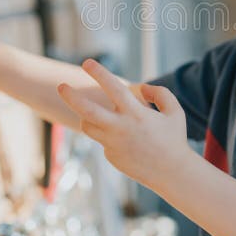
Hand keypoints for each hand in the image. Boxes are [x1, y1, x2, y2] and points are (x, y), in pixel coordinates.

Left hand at [57, 59, 190, 189]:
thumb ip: (160, 94)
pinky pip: (103, 140)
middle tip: (60, 86)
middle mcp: (120, 128)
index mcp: (136, 114)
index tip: (87, 62)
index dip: (99, 73)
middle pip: (87, 111)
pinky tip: (129, 142)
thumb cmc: (174, 139)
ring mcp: (113, 144)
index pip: (113, 88)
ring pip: (88, 125)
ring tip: (99, 113)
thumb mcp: (175, 111)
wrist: (172, 173)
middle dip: (71, 97)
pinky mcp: (111, 157)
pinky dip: (110, 135)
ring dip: (88, 116)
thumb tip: (142, 88)